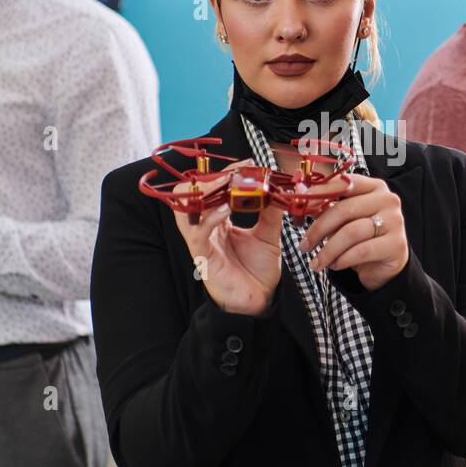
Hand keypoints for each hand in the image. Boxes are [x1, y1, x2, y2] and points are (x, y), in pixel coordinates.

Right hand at [171, 162, 283, 316]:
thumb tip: (279, 187)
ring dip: (205, 192)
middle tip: (237, 172)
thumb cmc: (258, 271)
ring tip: (227, 184)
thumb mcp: (268, 235)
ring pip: (186, 208)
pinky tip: (226, 209)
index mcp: (218, 220)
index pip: (213, 188)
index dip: (228, 172)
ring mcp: (200, 241)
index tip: (250, 164)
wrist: (259, 302)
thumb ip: (270, 212)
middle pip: (192, 192)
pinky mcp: (201, 256)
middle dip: (212, 177)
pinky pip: (197, 232)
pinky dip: (210, 216)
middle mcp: (205, 227)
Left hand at [299, 173, 407, 291]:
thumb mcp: (343, 218)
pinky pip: (362, 251)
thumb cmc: (361, 235)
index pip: (344, 183)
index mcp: (374, 187)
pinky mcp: (396, 244)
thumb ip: (324, 206)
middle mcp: (387, 200)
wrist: (385, 261)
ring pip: (351, 233)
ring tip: (317, 262)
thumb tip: (298, 194)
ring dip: (328, 250)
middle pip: (344, 210)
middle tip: (304, 246)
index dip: (319, 192)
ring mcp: (394, 222)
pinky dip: (343, 260)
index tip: (299, 203)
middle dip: (319, 229)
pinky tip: (334, 265)